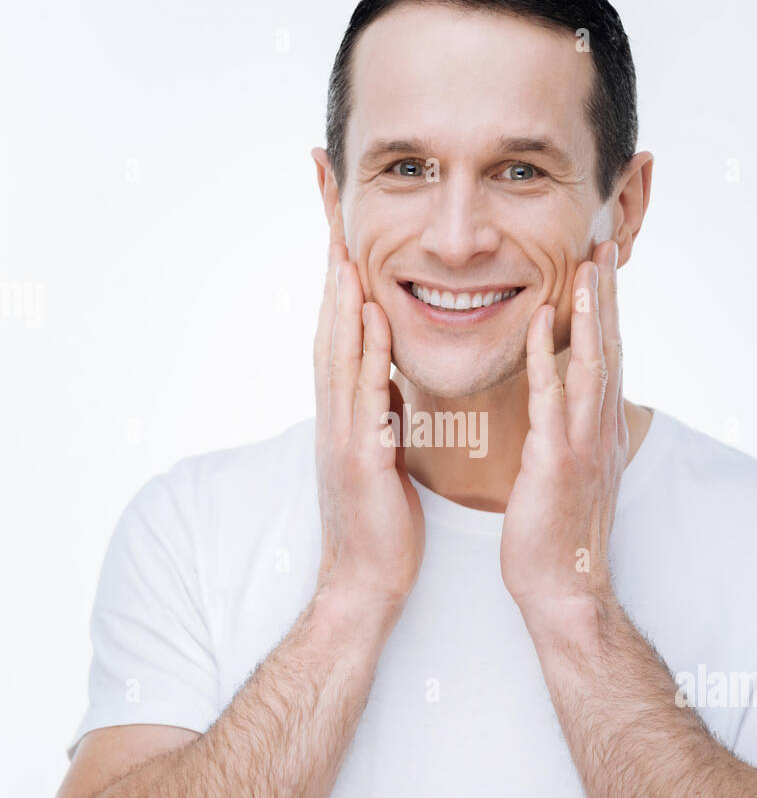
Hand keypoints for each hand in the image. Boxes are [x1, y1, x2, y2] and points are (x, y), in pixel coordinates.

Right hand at [313, 240, 424, 610]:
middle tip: (328, 214)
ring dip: (340, 296)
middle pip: (328, 327)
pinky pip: (365, 392)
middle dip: (330, 268)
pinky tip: (372, 313)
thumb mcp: (383, 454)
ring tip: (345, 242)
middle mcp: (334, 413)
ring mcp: (342, 432)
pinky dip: (366, 349)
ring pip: (338, 351)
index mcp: (345, 411)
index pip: (340, 333)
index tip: (343, 230)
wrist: (367, 582)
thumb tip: (388, 381)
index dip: (339, 281)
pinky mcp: (360, 456)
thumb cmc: (380, 522)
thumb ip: (381, 413)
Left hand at [500, 239, 627, 615]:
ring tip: (585, 264)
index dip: (606, 310)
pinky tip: (539, 321)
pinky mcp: (557, 461)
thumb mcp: (568, 474)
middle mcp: (602, 430)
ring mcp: (584, 444)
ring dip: (589, 311)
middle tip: (602, 243)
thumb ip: (569, 433)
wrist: (563, 589)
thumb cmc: (556, 535)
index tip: (600, 267)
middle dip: (606, 295)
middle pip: (610, 347)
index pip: (608, 357)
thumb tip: (561, 406)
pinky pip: (552, 399)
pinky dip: (547, 357)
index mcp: (602, 431)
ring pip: (592, 363)